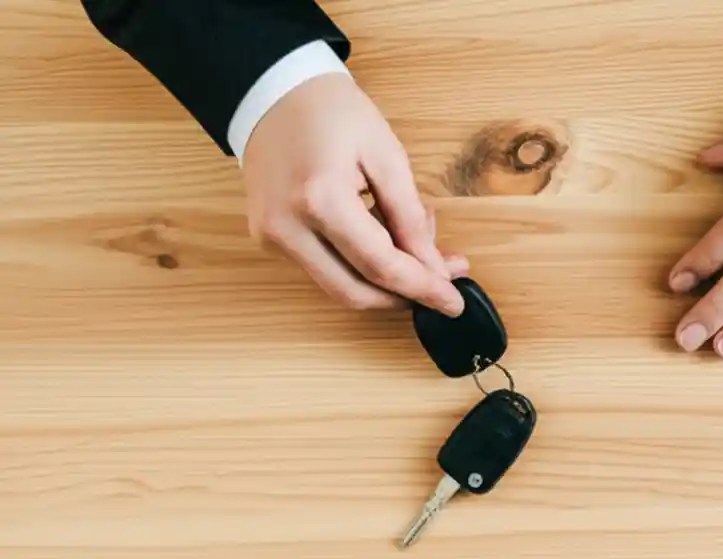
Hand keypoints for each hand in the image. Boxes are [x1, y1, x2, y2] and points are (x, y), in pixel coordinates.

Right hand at [244, 73, 467, 313]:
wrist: (273, 91)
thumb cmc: (331, 112)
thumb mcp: (386, 155)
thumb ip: (409, 217)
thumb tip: (432, 266)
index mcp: (320, 199)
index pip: (380, 266)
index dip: (422, 288)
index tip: (453, 301)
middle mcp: (288, 227)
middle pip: (354, 292)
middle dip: (403, 296)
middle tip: (442, 282)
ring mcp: (272, 236)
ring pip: (337, 287)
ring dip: (383, 282)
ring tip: (416, 247)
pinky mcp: (268, 238)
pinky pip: (321, 268)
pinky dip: (357, 265)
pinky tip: (381, 236)